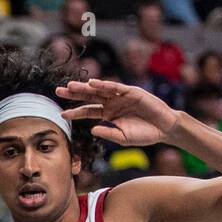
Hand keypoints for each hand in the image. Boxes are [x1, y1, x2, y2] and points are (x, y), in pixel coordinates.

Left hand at [56, 78, 179, 146]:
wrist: (163, 129)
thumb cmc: (144, 134)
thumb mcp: (123, 138)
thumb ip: (108, 134)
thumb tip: (92, 130)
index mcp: (108, 114)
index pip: (88, 111)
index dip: (75, 112)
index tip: (61, 114)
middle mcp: (112, 103)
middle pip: (89, 96)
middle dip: (74, 93)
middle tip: (58, 91)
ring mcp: (120, 96)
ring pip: (99, 89)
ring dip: (85, 87)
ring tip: (70, 86)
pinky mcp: (131, 91)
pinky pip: (115, 87)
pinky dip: (104, 84)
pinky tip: (92, 83)